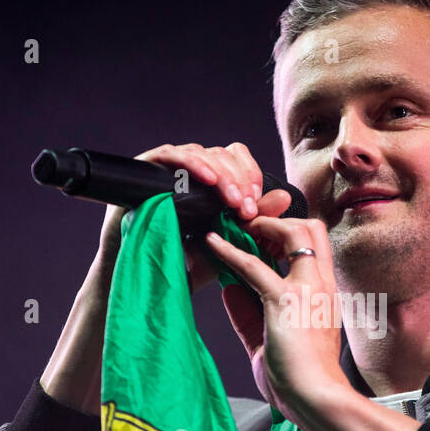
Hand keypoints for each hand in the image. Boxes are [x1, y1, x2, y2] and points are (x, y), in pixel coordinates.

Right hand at [97, 143, 292, 293]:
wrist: (146, 278)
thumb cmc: (185, 263)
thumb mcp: (227, 243)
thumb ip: (255, 221)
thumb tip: (284, 198)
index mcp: (211, 182)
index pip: (237, 159)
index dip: (250, 176)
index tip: (255, 204)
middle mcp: (190, 170)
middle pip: (223, 154)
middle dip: (240, 180)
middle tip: (246, 208)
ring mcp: (168, 167)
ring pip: (202, 152)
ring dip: (222, 175)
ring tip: (231, 200)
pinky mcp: (145, 167)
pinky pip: (171, 153)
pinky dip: (193, 164)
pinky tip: (208, 181)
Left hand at [204, 215, 350, 429]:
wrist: (315, 398)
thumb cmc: (299, 380)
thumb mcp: (269, 341)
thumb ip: (249, 315)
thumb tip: (229, 289)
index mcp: (324, 294)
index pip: (314, 246)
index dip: (288, 233)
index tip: (261, 237)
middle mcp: (321, 284)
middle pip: (311, 228)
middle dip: (279, 219)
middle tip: (250, 225)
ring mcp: (307, 288)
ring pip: (293, 231)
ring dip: (259, 225)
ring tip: (233, 226)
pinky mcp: (284, 299)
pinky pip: (252, 265)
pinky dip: (228, 251)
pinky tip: (212, 244)